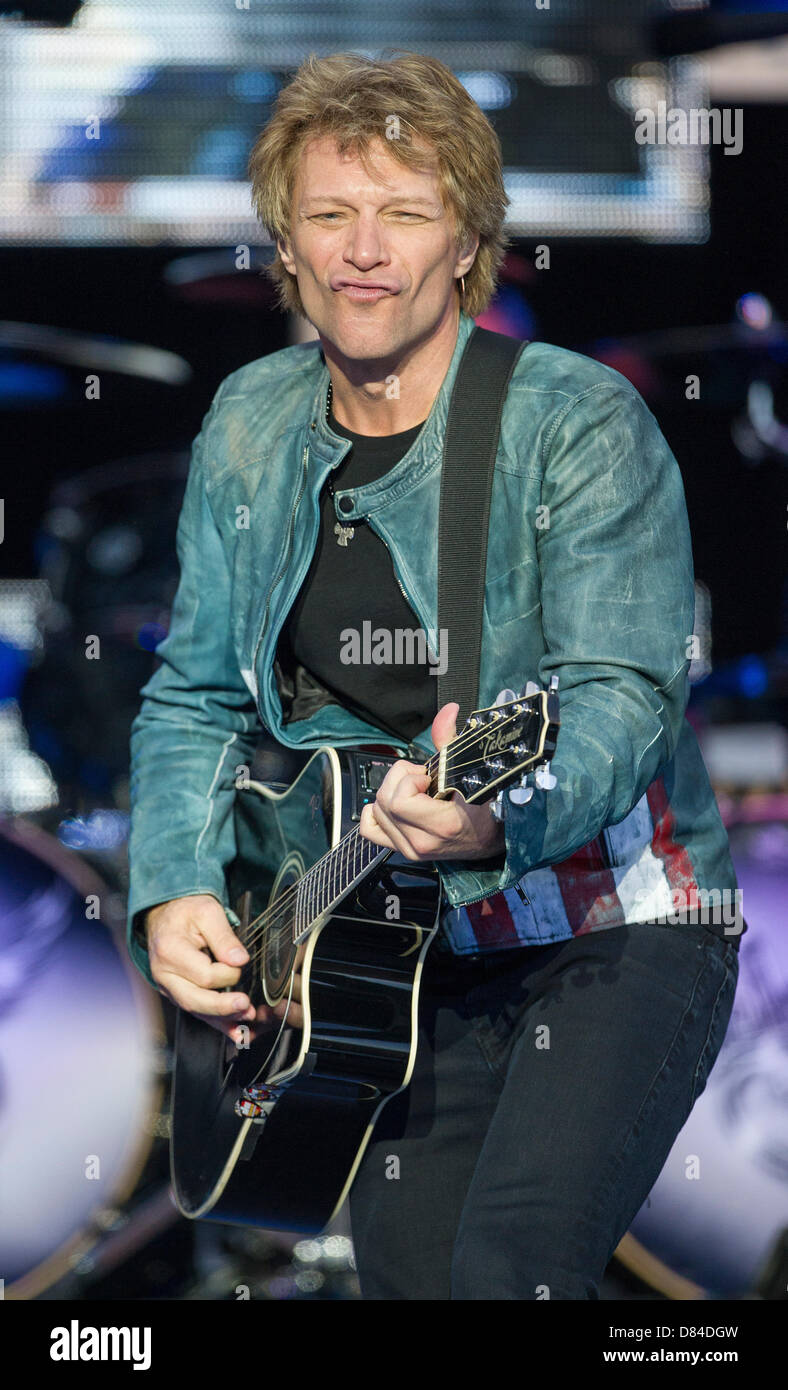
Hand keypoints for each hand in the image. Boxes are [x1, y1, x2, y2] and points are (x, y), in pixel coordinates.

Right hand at [145, 894, 284, 1044]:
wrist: (167, 915)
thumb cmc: (185, 912)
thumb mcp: (207, 911)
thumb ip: (224, 936)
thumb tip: (239, 959)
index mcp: (170, 950)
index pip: (203, 974)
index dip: (227, 974)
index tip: (240, 963)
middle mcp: (165, 974)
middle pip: (194, 1000)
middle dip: (223, 1007)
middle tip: (246, 1006)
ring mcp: (169, 987)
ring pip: (195, 1010)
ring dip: (222, 1020)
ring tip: (246, 1021)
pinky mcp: (178, 993)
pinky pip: (197, 1012)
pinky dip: (217, 1024)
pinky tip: (235, 1032)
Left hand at [358, 701, 506, 862]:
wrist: (493, 838)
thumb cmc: (485, 807)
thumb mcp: (470, 772)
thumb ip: (450, 741)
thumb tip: (447, 711)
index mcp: (441, 825)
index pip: (400, 800)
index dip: (409, 780)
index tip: (428, 777)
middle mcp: (423, 842)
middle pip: (384, 802)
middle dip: (399, 781)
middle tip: (422, 780)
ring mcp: (412, 849)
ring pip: (376, 812)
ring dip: (392, 794)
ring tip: (415, 793)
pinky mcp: (405, 851)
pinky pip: (371, 830)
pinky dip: (376, 814)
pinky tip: (396, 805)